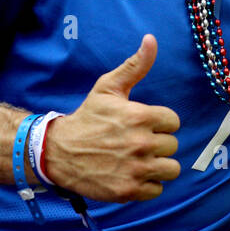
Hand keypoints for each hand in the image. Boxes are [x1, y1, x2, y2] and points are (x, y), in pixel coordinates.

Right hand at [43, 34, 181, 201]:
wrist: (56, 152)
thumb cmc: (87, 118)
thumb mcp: (108, 88)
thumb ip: (135, 66)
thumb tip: (151, 39)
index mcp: (141, 117)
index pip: (173, 122)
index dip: (160, 123)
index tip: (143, 125)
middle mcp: (141, 143)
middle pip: (172, 146)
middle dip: (157, 144)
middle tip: (136, 143)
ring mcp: (135, 169)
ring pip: (171, 169)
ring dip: (158, 166)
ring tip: (139, 161)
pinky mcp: (128, 191)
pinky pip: (157, 190)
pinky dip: (147, 186)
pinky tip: (131, 175)